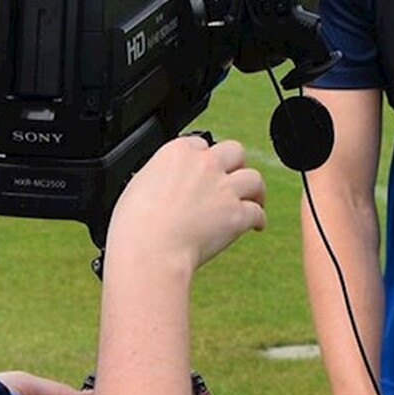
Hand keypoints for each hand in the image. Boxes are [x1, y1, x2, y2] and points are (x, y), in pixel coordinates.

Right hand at [107, 135, 266, 270]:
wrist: (149, 251)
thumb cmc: (135, 225)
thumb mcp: (138, 184)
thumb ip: (160, 176)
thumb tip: (164, 185)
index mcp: (177, 152)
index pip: (201, 144)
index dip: (205, 159)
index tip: (205, 172)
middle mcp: (205, 164)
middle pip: (235, 151)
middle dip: (235, 165)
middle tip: (232, 180)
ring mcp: (223, 188)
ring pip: (254, 178)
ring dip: (254, 190)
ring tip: (253, 200)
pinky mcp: (237, 214)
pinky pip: (257, 212)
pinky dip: (258, 219)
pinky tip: (255, 225)